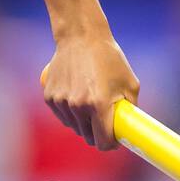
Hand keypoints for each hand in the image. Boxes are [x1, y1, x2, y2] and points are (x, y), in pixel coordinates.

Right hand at [42, 32, 139, 149]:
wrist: (81, 36)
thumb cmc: (110, 59)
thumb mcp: (130, 84)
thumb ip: (130, 110)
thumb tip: (130, 130)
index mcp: (99, 104)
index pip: (103, 142)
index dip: (111, 143)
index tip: (115, 138)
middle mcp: (78, 106)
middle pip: (88, 137)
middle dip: (98, 133)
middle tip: (105, 119)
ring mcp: (61, 102)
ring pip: (74, 127)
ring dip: (84, 122)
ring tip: (92, 100)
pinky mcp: (49, 97)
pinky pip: (63, 116)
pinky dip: (71, 112)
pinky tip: (78, 95)